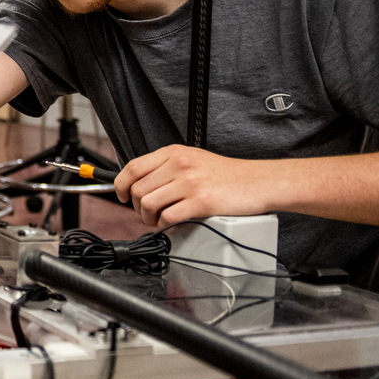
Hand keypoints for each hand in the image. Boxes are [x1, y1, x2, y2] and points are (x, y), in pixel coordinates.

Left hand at [114, 145, 273, 227]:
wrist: (258, 181)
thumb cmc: (226, 175)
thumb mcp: (192, 159)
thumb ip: (167, 167)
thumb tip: (140, 183)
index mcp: (173, 153)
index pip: (133, 167)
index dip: (121, 184)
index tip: (122, 196)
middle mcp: (178, 164)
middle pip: (139, 189)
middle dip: (137, 207)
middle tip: (146, 215)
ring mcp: (189, 182)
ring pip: (149, 204)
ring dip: (148, 218)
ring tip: (157, 221)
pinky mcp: (201, 202)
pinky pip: (168, 217)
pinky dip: (163, 226)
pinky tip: (170, 225)